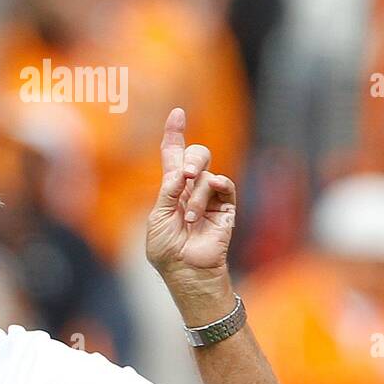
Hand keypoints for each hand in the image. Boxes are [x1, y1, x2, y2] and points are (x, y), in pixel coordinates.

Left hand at [146, 108, 236, 283]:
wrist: (186, 270)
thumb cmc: (166, 250)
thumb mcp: (158, 218)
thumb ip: (168, 191)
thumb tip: (182, 172)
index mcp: (170, 190)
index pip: (173, 155)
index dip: (175, 134)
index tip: (177, 113)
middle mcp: (190, 189)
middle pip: (195, 156)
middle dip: (190, 161)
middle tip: (184, 177)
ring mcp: (209, 197)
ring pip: (206, 174)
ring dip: (195, 195)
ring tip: (189, 219)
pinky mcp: (225, 207)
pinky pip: (224, 185)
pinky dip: (217, 185)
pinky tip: (212, 192)